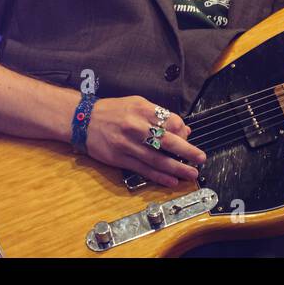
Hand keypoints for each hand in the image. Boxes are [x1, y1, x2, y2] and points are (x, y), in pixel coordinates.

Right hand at [85, 96, 205, 187]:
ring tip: (191, 173)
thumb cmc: (112, 111)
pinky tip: (171, 180)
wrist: (82, 120)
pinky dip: (159, 176)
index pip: (170, 121)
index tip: (188, 136)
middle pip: (166, 141)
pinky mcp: (120, 159)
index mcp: (142, 110)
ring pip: (157, 159)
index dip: (182, 130)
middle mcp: (135, 127)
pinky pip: (143, 169)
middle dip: (187, 151)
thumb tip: (181, 129)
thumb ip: (159, 116)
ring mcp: (127, 145)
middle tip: (200, 158)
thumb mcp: (137, 104)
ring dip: (176, 168)